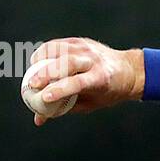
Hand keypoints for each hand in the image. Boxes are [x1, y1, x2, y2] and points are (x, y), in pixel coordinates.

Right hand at [25, 38, 144, 125]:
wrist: (127, 69)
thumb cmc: (106, 92)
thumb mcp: (90, 104)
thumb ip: (65, 109)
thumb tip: (38, 119)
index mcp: (100, 78)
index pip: (78, 83)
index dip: (60, 90)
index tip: (44, 97)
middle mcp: (94, 60)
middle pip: (67, 63)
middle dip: (47, 73)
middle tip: (31, 84)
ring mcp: (87, 48)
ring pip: (60, 49)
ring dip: (42, 59)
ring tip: (31, 72)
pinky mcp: (80, 41)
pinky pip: (57, 44)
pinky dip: (44, 52)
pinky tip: (37, 61)